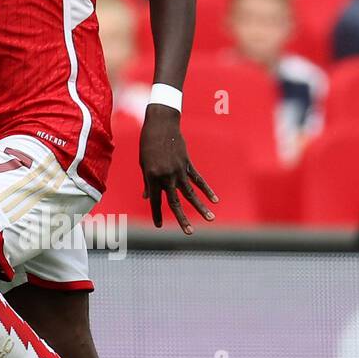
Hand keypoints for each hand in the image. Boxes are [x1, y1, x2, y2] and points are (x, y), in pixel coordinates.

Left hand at [139, 104, 216, 233]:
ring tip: (210, 219)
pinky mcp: (187, 164)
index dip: (156, 214)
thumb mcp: (143, 163)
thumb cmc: (148, 144)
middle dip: (182, 219)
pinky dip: (207, 190)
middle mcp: (166, 176)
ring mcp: (178, 170)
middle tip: (189, 233)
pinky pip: (198, 180)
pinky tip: (215, 200)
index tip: (159, 226)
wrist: (161, 124)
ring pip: (191, 193)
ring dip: (201, 207)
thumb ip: (147, 181)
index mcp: (152, 177)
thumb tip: (147, 197)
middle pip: (175, 202)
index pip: (155, 200)